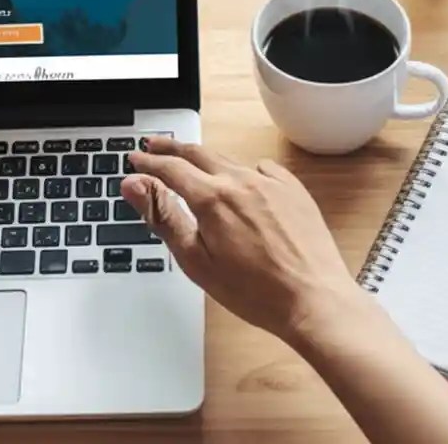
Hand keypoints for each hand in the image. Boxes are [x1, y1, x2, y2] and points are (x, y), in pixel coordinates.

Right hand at [122, 138, 358, 342]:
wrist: (313, 299)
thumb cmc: (255, 291)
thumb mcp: (196, 260)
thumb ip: (163, 216)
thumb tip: (135, 185)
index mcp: (213, 198)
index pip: (171, 169)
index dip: (148, 163)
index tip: (136, 160)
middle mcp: (242, 181)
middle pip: (198, 154)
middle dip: (172, 149)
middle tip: (155, 147)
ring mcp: (271, 183)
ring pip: (230, 161)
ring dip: (206, 159)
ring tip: (193, 163)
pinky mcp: (294, 190)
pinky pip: (263, 170)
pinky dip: (245, 171)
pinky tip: (244, 182)